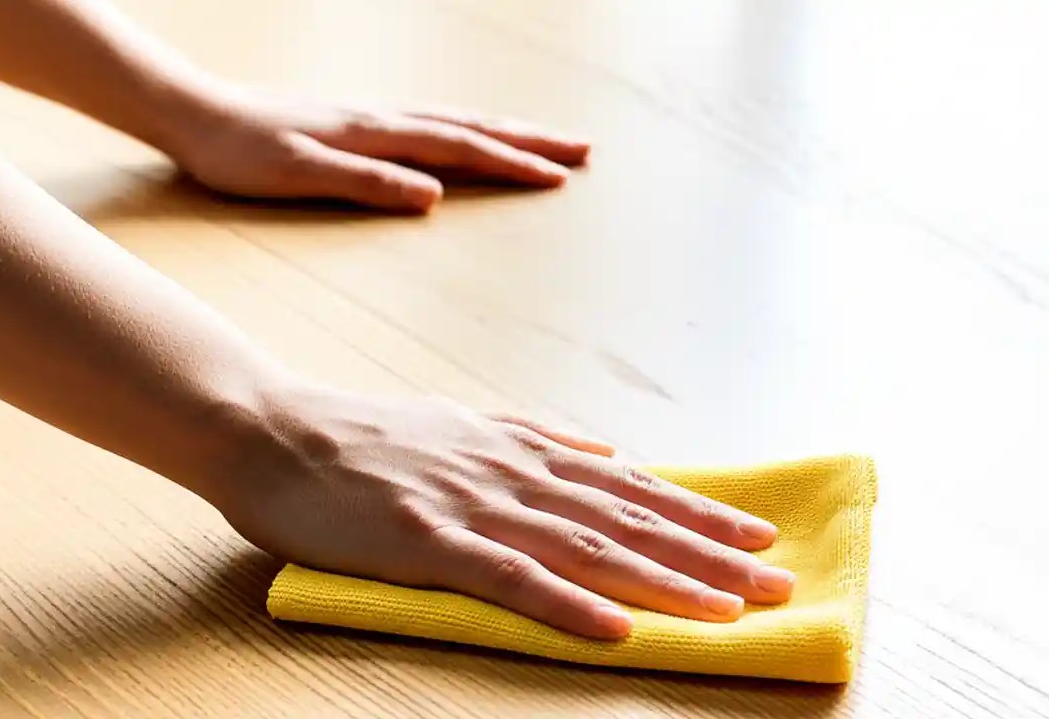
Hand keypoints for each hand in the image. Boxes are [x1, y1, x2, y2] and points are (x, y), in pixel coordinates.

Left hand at [152, 84, 590, 212]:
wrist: (194, 113)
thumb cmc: (237, 152)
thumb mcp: (298, 172)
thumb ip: (365, 182)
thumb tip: (432, 195)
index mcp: (374, 133)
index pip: (459, 147)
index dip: (511, 163)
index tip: (560, 178)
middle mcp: (381, 118)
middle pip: (471, 125)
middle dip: (530, 140)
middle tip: (583, 150)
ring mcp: (370, 117)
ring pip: (454, 120)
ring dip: (504, 131)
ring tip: (545, 142)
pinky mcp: (355, 123)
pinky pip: (429, 124)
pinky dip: (465, 130)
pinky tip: (468, 139)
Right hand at [210, 385, 793, 639]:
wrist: (272, 428)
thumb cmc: (359, 434)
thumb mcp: (459, 421)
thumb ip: (535, 437)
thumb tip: (605, 450)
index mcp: (516, 447)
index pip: (626, 485)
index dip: (696, 511)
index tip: (757, 535)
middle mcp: (508, 471)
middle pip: (624, 517)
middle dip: (706, 552)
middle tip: (777, 582)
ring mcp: (469, 504)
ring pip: (585, 545)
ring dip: (662, 578)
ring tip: (727, 607)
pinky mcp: (425, 539)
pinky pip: (508, 578)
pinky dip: (567, 603)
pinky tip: (617, 628)